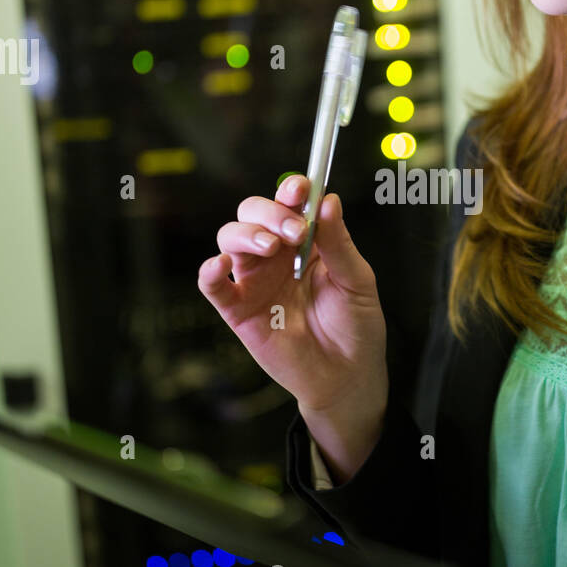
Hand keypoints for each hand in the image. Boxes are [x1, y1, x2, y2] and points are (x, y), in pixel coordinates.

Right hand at [198, 175, 388, 438]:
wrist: (346, 378)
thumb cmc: (356, 327)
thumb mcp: (356, 281)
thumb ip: (339, 243)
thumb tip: (327, 201)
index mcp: (307, 242)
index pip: (290, 204)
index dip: (291, 190)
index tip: (300, 188)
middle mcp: (277, 255)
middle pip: (254, 213)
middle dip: (270, 212)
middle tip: (295, 230)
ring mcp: (255, 280)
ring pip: (231, 238)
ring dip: (247, 233)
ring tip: (271, 246)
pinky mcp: (239, 310)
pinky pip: (214, 286)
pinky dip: (210, 271)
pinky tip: (220, 264)